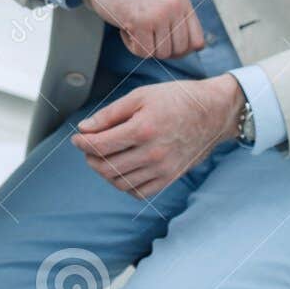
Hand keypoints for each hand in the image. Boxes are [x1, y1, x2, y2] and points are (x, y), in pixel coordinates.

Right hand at [72, 0, 204, 58]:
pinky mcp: (138, 23)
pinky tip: (125, 30)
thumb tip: (192, 41)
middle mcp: (173, 7)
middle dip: (163, 50)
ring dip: (146, 46)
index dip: (183, 50)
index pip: (197, 40)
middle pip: (179, 50)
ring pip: (161, 52)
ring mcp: (157, 15)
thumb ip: (177, 9)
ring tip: (135, 29)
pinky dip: (132, 46)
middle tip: (147, 39)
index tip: (169, 47)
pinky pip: (143, 52)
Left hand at [74, 75, 243, 195]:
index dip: (82, 144)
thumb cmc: (176, 99)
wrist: (212, 112)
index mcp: (143, 129)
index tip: (77, 139)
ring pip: (120, 182)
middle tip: (89, 147)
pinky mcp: (170, 178)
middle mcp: (152, 153)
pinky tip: (122, 169)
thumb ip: (110, 114)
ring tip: (104, 158)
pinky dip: (124, 185)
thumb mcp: (140, 96)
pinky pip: (139, 192)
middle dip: (91, 158)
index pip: (100, 146)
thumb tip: (84, 129)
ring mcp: (162, 169)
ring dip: (105, 172)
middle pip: (107, 166)